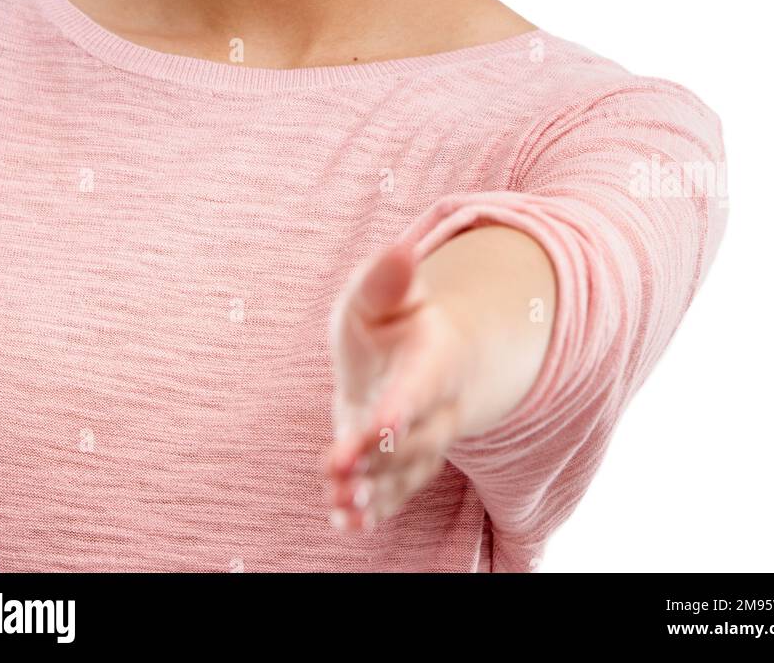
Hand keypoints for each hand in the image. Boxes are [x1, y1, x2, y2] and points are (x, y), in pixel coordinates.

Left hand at [320, 240, 471, 532]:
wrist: (415, 358)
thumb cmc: (391, 322)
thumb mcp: (380, 293)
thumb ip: (385, 279)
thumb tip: (399, 252)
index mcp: (434, 360)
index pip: (420, 387)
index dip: (402, 407)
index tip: (381, 425)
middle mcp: (435, 408)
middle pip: (414, 440)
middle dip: (378, 457)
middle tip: (338, 468)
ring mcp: (420, 444)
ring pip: (404, 474)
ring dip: (375, 491)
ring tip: (341, 502)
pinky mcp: (401, 469)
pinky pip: (394, 495)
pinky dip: (372, 512)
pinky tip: (345, 522)